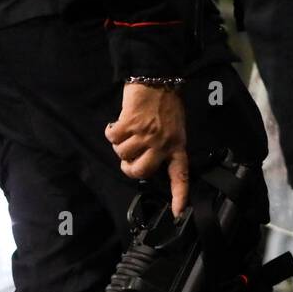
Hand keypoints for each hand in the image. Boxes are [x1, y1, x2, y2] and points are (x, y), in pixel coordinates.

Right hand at [105, 82, 187, 218]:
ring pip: (123, 154)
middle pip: (140, 171)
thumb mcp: (175, 128)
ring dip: (119, 145)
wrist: (157, 77)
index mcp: (177, 146)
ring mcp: (146, 134)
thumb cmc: (166, 104)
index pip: (181, 176)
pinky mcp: (130, 123)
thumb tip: (145, 163)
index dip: (179, 196)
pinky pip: (113, 138)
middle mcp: (163, 143)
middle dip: (129, 168)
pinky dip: (111, 132)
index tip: (177, 214)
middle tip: (127, 160)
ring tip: (125, 133)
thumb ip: (165, 147)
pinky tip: (116, 124)